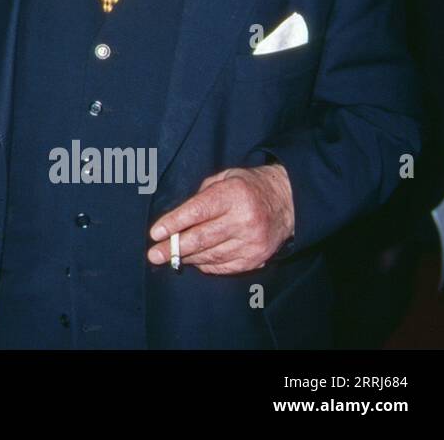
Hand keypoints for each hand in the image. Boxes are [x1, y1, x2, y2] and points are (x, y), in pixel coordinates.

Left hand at [147, 165, 294, 273]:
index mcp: (233, 195)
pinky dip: (206, 265)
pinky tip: (194, 260)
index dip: (175, 223)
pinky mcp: (257, 258)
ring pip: (211, 255)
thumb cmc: (248, 186)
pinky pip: (225, 266)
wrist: (289, 201)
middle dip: (173, 247)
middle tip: (153, 254)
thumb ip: (202, 195)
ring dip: (187, 257)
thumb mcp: (225, 178)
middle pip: (202, 238)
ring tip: (170, 256)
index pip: (198, 211)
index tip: (156, 233)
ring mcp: (252, 242)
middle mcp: (244, 220)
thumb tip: (177, 218)